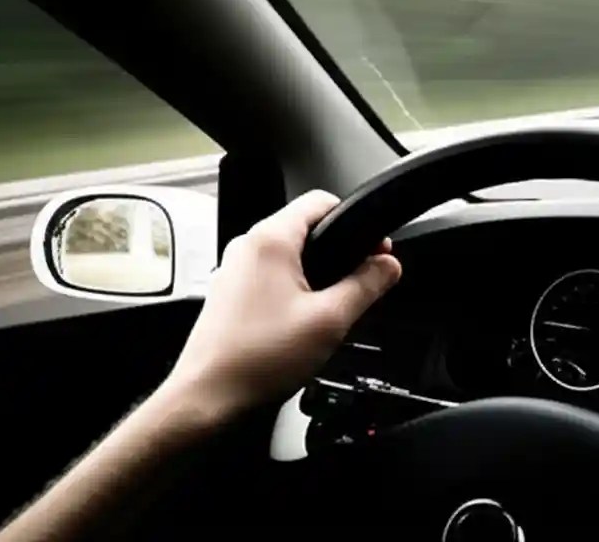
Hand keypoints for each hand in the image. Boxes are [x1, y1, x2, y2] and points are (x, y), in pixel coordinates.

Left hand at [164, 190, 401, 420]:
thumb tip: (389, 265)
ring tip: (331, 310)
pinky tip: (303, 323)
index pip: (322, 201)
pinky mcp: (230, 293)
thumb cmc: (258, 359)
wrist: (209, 397)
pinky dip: (294, 290)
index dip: (357, 222)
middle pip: (307, 229)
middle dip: (339, 252)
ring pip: (290, 255)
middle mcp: (247, 246)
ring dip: (317, 274)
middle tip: (360, 285)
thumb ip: (367, 285)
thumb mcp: (331, 319)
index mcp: (271, 239)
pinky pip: (271, 277)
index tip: (376, 249)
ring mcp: (234, 269)